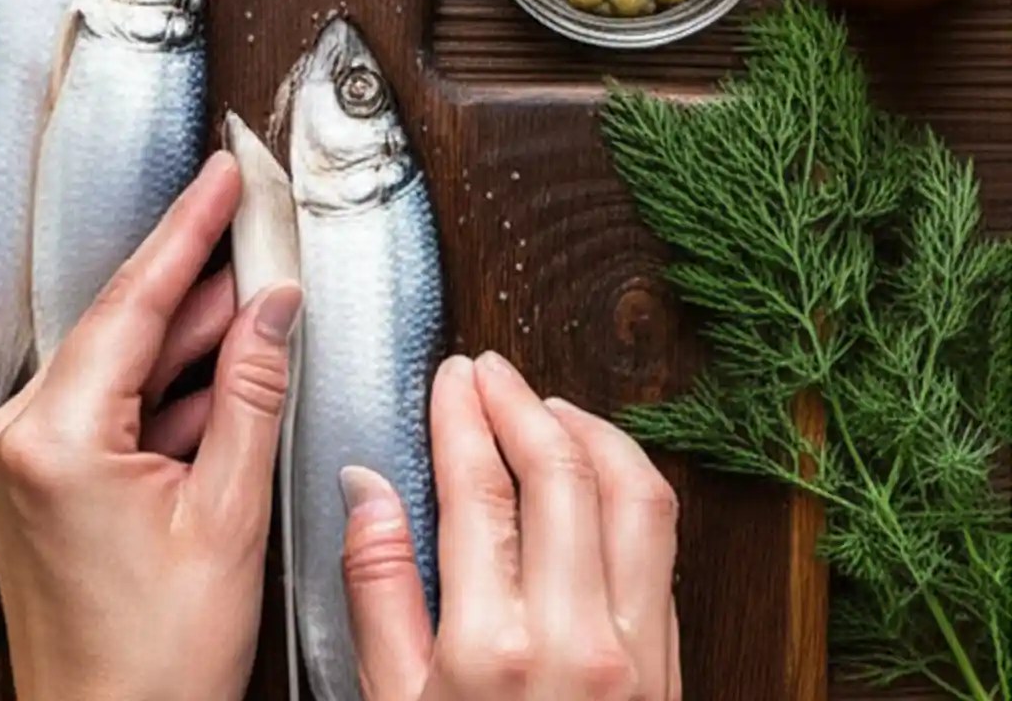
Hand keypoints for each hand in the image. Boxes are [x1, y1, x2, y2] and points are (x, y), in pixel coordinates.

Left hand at [0, 152, 301, 700]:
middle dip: (194, 283)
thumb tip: (273, 310)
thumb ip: (249, 394)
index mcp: (53, 441)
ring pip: (113, 367)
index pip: (132, 303)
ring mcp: (16, 461)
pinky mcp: (32, 482)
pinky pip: (102, 409)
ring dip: (181, 339)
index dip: (188, 230)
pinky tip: (215, 371)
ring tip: (250, 300)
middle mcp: (15, 440)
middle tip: (252, 233)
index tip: (221, 177)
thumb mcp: (227, 513)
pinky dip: (159, 391)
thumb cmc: (159, 657)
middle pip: (119, 328)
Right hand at [340, 352, 680, 699]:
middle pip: (564, 474)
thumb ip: (378, 591)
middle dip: (524, 405)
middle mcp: (578, 641)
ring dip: (595, 434)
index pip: (479, 491)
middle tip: (493, 374)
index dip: (462, 418)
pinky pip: (664, 546)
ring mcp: (638, 651)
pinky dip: (629, 488)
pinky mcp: (670, 663)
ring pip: (638, 497)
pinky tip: (593, 476)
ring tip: (550, 410)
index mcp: (494, 648)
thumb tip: (366, 490)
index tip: (453, 380)